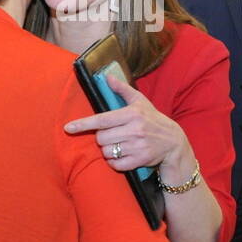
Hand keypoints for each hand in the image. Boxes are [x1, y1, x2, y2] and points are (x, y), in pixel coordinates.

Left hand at [63, 73, 189, 174]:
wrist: (173, 142)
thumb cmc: (153, 119)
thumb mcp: (140, 101)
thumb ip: (122, 90)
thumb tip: (107, 77)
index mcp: (132, 114)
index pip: (102, 119)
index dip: (84, 124)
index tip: (68, 128)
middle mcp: (134, 130)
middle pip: (101, 138)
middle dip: (101, 138)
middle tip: (111, 135)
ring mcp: (137, 146)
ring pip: (107, 152)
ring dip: (107, 150)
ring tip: (118, 144)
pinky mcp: (139, 160)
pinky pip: (115, 164)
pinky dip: (114, 162)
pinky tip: (121, 155)